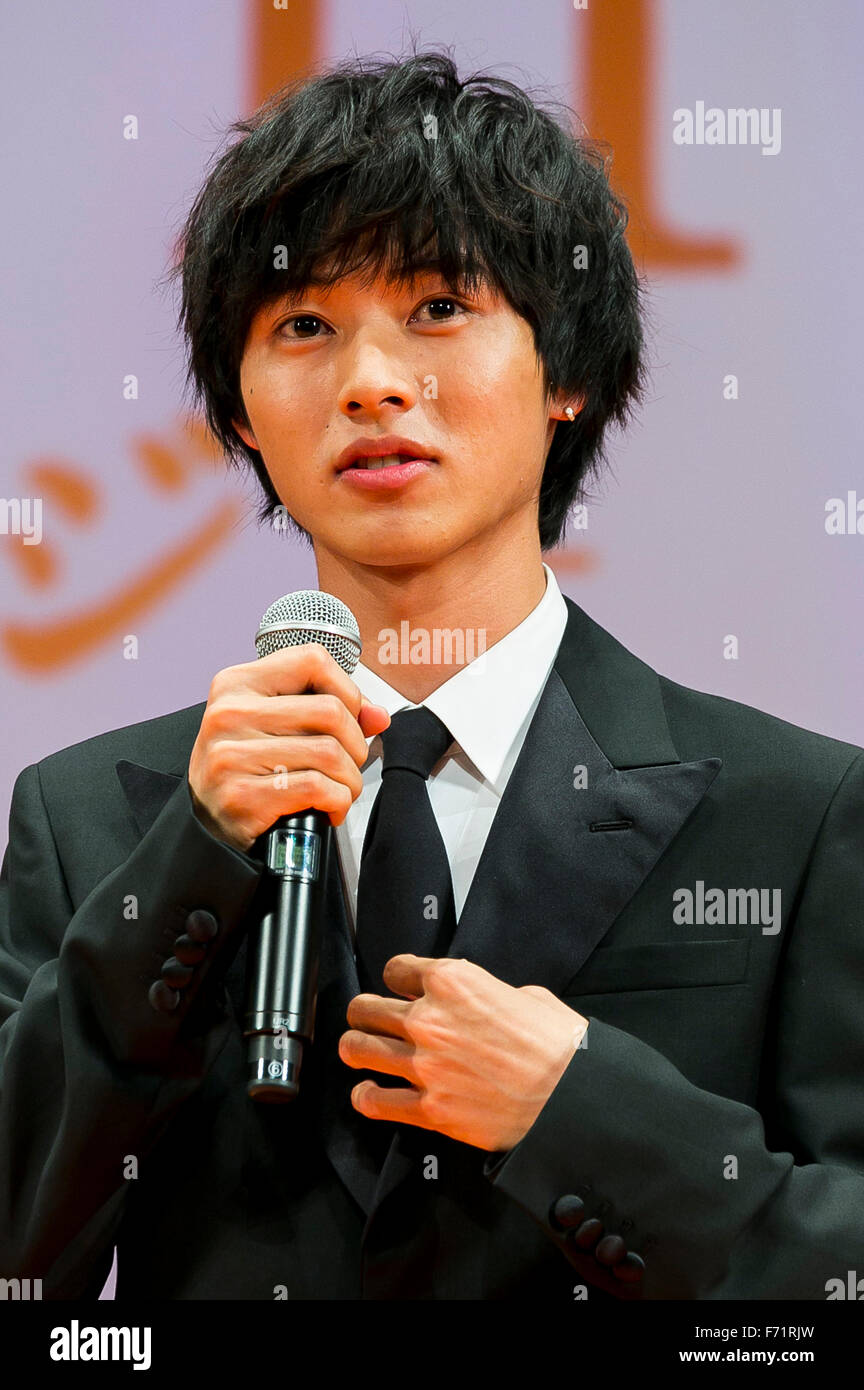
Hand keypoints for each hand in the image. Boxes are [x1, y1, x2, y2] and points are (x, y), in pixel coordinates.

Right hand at [187, 642, 389, 852]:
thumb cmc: (246, 771)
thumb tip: (377, 715)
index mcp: (237, 684)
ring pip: (329, 752)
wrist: (206, 828)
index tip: (349, 716)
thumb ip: (327, 711)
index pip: (312, 660)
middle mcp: (229, 714)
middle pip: (331, 711)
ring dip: (350, 779)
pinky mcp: (242, 795)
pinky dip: (338, 801)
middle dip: (356, 744)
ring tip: (340, 788)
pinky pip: (317, 787)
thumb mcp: (276, 727)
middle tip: (348, 763)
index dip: (346, 689)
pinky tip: (328, 806)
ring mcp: (232, 755)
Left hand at [339, 954, 588, 1151]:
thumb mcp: (528, 996)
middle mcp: (429, 1019)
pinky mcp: (428, 1108)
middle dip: (365, 1012)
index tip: (399, 986)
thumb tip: (486, 1002)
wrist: (571, 1098)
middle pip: (367, 1008)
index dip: (397, 978)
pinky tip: (366, 1093)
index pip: (397, 969)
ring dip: (355, 1049)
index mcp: (453, 982)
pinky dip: (366, 1097)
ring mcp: (424, 1065)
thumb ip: (492, 993)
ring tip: (356, 1051)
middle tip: (368, 1019)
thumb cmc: (559, 1046)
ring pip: (359, 1049)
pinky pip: (376, 1101)